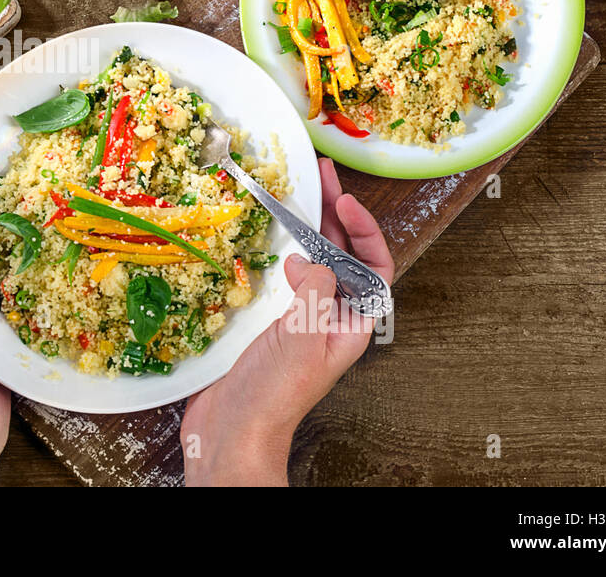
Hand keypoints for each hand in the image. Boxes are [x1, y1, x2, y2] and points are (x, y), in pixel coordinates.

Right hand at [181, 157, 394, 485]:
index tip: (346, 201)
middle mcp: (329, 318)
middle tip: (323, 175)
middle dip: (335, 215)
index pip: (374, 268)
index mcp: (351, 325)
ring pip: (312, 262)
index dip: (365, 232)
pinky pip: (283, 276)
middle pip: (342, 257)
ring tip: (300, 192)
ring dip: (308, 227)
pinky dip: (279, 251)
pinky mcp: (270, 322)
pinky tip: (270, 238)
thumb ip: (315, 291)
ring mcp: (300, 319)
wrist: (232, 431)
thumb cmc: (274, 397)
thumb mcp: (303, 337)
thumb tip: (309, 259)